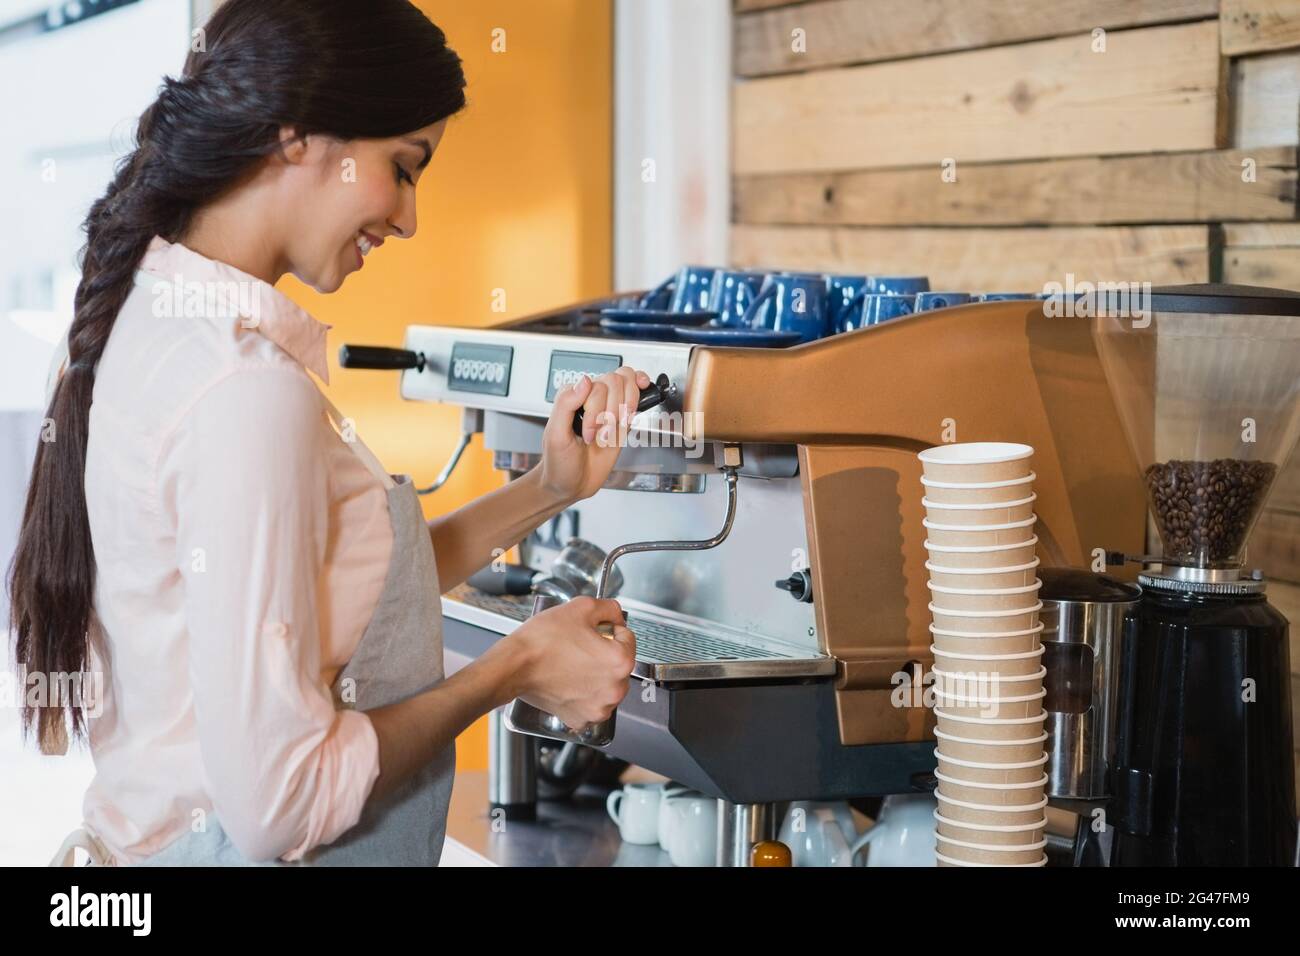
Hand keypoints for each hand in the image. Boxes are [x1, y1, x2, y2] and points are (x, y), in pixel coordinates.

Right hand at [506, 597, 635, 727]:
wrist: (512, 666)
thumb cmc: (542, 642)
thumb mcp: (581, 607)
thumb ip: (608, 608)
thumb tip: (617, 615)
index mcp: (620, 662)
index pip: (627, 637)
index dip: (610, 628)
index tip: (594, 631)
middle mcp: (614, 690)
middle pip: (619, 663)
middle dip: (604, 652)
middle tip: (579, 646)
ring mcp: (597, 708)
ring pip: (606, 684)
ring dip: (595, 673)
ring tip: (572, 662)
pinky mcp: (580, 718)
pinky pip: (590, 702)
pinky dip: (582, 692)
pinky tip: (567, 679)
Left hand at [538, 366, 651, 501]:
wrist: (571, 485)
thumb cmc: (559, 463)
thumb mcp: (556, 435)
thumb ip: (566, 403)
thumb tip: (585, 381)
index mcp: (572, 397)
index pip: (595, 384)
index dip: (596, 409)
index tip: (589, 434)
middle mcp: (590, 398)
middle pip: (614, 382)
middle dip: (611, 412)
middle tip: (601, 436)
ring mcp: (607, 407)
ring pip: (627, 384)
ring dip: (624, 409)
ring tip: (613, 431)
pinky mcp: (621, 420)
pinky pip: (635, 396)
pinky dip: (640, 394)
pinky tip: (639, 397)